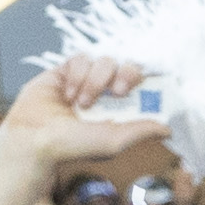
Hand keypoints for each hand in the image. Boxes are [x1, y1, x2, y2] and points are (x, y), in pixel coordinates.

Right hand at [0, 56, 165, 169]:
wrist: (35, 138)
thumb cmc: (74, 146)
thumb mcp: (114, 141)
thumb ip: (141, 130)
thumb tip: (168, 128)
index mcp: (122, 109)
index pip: (143, 86)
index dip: (150, 82)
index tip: (154, 84)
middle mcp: (107, 93)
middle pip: (129, 66)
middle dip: (126, 75)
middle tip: (117, 93)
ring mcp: (87, 79)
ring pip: (104, 61)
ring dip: (95, 82)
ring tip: (82, 104)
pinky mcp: (66, 69)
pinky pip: (81, 58)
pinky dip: (77, 75)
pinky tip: (68, 95)